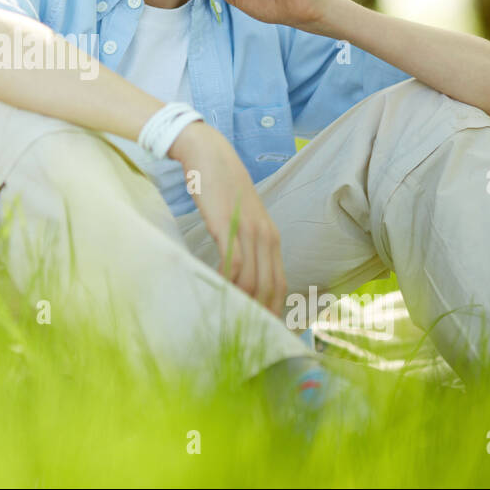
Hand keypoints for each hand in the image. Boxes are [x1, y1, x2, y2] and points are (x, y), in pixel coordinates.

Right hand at [168, 122, 287, 315]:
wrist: (209, 154)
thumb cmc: (220, 188)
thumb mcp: (240, 218)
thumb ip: (244, 243)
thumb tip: (239, 274)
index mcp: (271, 238)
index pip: (281, 283)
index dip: (274, 310)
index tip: (265, 330)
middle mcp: (266, 236)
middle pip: (270, 286)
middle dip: (261, 313)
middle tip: (247, 334)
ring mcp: (248, 230)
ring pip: (253, 279)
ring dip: (242, 301)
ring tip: (229, 318)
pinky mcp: (228, 225)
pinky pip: (232, 263)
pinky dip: (226, 282)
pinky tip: (216, 291)